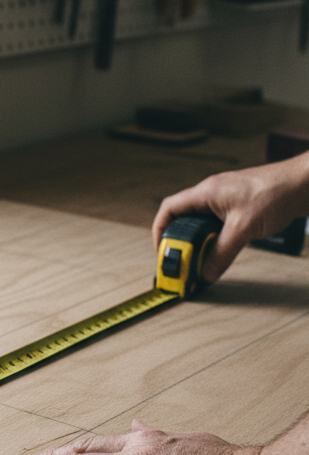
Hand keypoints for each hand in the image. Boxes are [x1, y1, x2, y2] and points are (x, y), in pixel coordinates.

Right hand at [152, 153, 308, 282]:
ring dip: (198, 241)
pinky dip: (214, 238)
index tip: (161, 250)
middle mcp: (211, 194)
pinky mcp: (238, 206)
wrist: (305, 183)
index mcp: (205, 193)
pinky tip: (220, 249)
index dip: (160, 230)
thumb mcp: (243, 229)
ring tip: (200, 258)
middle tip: (181, 260)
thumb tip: (207, 272)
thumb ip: (222, 253)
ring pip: (200, 222)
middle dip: (178, 240)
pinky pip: (216, 224)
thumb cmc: (276, 192)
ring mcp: (225, 199)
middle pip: (182, 218)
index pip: (169, 209)